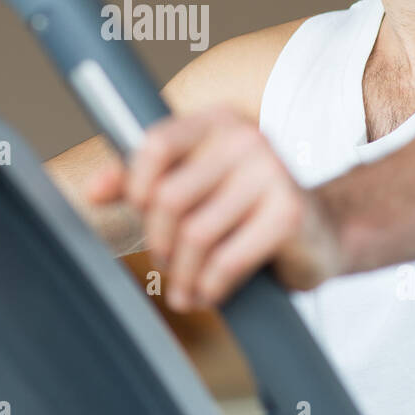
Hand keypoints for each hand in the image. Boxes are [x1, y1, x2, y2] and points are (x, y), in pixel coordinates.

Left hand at [86, 106, 343, 310]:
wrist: (321, 232)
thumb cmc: (245, 209)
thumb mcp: (194, 185)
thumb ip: (141, 182)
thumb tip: (92, 190)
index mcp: (217, 121)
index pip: (155, 144)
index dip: (136, 187)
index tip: (141, 213)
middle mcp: (246, 137)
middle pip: (169, 198)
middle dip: (160, 242)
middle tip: (167, 262)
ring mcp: (273, 172)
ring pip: (196, 235)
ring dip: (183, 274)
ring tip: (185, 289)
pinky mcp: (289, 214)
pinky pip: (228, 260)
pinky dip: (211, 286)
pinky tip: (210, 293)